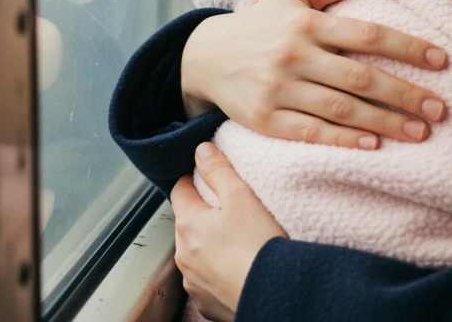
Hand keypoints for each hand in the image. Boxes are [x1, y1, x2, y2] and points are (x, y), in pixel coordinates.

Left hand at [171, 142, 285, 321]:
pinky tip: (239, 263)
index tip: (211, 176)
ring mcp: (193, 281)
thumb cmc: (257, 243)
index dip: (194, 178)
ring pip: (196, 251)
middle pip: (187, 221)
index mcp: (188, 223)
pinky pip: (206, 277)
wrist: (273, 294)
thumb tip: (200, 150)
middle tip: (232, 207)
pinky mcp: (206, 302)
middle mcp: (183, 254)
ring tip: (238, 237)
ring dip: (209, 242)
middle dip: (204, 212)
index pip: (179, 190)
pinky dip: (218, 268)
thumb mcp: (240, 194)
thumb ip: (218, 169)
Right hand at [180, 0, 448, 149]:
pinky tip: (374, 145)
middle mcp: (293, 55)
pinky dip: (344, 140)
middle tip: (441, 108)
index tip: (441, 60)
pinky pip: (310, 133)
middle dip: (404, 94)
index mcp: (307, 21)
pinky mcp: (264, 121)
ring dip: (385, 122)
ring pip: (340, 109)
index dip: (407, 47)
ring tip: (421, 131)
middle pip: (359, 77)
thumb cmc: (263, 21)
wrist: (205, 56)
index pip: (367, 35)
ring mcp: (278, 90)